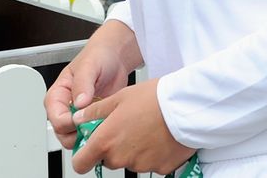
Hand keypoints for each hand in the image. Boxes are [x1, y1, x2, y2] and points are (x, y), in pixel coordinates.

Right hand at [44, 21, 141, 151]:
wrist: (115, 57)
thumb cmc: (97, 56)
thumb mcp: (89, 66)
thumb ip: (82, 84)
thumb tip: (79, 103)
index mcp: (57, 96)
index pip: (56, 119)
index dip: (71, 123)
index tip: (85, 118)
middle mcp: (64, 108)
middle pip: (63, 134)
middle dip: (79, 134)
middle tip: (96, 124)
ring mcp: (78, 115)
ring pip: (75, 138)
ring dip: (89, 135)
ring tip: (103, 123)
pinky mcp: (91, 119)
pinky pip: (90, 134)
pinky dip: (99, 133)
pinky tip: (108, 124)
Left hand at [67, 78, 193, 175]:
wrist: (188, 105)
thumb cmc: (155, 98)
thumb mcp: (120, 97)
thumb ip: (95, 111)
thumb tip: (78, 118)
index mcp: (106, 141)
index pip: (80, 164)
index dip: (83, 158)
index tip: (89, 149)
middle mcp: (121, 158)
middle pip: (109, 161)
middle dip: (115, 148)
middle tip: (129, 128)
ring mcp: (141, 165)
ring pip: (131, 162)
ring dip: (135, 150)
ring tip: (149, 129)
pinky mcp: (160, 168)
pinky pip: (152, 164)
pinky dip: (154, 154)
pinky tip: (161, 137)